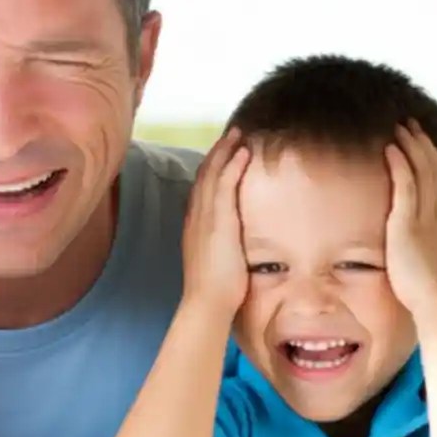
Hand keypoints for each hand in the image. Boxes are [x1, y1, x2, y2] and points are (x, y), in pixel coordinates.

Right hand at [182, 128, 251, 312]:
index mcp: (194, 225)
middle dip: (217, 153)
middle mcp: (195, 216)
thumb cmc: (213, 291)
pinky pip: (225, 185)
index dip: (211, 169)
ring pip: (212, 175)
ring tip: (237, 135)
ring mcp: (204, 217)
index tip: (222, 154)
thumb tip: (232, 248)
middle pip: (204, 175)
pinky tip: (243, 152)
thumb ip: (220, 249)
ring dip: (225, 152)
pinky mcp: (218, 220)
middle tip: (230, 134)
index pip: (201, 189)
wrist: (206, 302)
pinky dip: (232, 165)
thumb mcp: (214, 262)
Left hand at [384, 120, 436, 313]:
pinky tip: (389, 149)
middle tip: (410, 125)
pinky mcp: (407, 225)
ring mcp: (425, 219)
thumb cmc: (433, 293)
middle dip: (423, 145)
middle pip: (436, 170)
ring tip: (398, 128)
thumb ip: (435, 248)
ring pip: (422, 172)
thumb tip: (434, 245)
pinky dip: (399, 165)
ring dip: (410, 147)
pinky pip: (405, 186)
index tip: (429, 145)